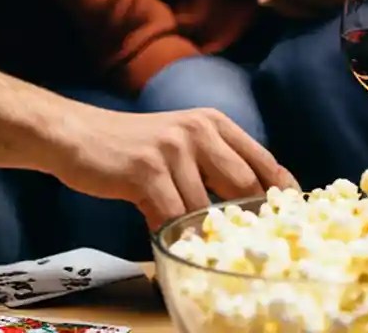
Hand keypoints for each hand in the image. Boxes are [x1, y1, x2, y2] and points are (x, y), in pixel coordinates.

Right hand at [53, 107, 298, 229]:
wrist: (77, 135)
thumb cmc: (130, 146)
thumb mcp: (180, 141)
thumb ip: (213, 163)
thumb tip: (252, 205)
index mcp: (214, 122)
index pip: (263, 161)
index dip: (281, 193)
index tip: (290, 219)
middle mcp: (198, 131)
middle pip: (244, 186)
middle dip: (246, 219)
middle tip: (244, 244)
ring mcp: (173, 150)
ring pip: (204, 209)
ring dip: (197, 231)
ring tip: (190, 241)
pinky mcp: (146, 171)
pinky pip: (172, 217)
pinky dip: (171, 233)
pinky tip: (164, 236)